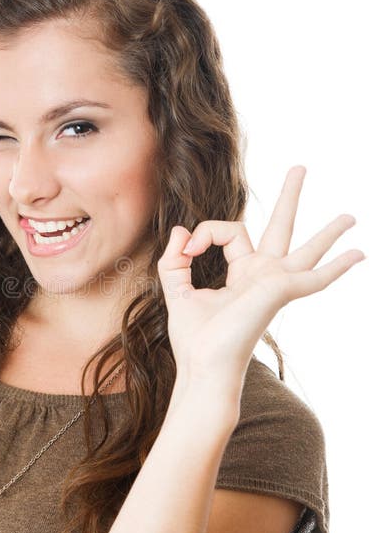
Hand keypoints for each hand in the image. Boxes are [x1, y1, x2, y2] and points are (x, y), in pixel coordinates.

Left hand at [157, 166, 364, 386]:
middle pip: (280, 227)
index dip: (205, 233)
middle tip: (300, 167)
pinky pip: (313, 278)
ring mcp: (275, 284)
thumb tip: (183, 230)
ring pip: (305, 249)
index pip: (229, 232)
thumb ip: (175, 258)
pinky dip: (337, 267)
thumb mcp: (177, 289)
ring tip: (351, 216)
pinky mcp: (279, 291)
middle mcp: (263, 276)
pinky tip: (360, 255)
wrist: (202, 365)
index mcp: (242, 274)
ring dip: (329, 232)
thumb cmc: (194, 338)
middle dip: (289, 196)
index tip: (188, 249)